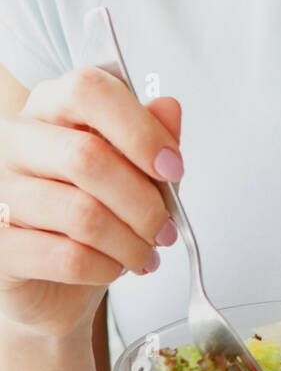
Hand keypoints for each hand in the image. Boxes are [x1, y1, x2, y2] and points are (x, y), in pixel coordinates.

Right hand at [0, 65, 183, 338]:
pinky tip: (114, 267)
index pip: (88, 91)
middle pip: (86, 156)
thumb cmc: (89, 212)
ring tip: (146, 254)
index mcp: (49, 108)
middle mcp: (15, 142)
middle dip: (142, 201)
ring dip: (130, 242)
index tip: (172, 167)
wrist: (49, 279)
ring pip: (82, 213)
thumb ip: (150, 138)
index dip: (139, 129)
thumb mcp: (130, 170)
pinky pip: (67, 258)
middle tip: (165, 228)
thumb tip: (168, 108)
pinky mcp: (0, 247)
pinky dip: (106, 267)